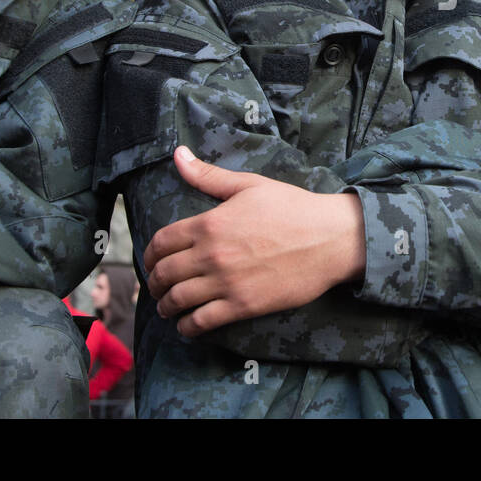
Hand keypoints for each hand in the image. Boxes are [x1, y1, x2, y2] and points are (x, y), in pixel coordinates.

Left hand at [143, 146, 366, 337]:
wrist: (330, 238)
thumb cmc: (293, 208)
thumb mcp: (249, 185)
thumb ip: (208, 175)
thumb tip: (178, 154)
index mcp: (209, 223)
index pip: (160, 242)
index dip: (149, 254)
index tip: (151, 260)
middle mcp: (211, 255)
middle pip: (164, 274)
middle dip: (153, 282)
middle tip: (156, 286)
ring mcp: (226, 283)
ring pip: (177, 300)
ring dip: (165, 306)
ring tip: (167, 307)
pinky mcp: (243, 306)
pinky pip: (201, 322)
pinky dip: (186, 326)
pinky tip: (186, 324)